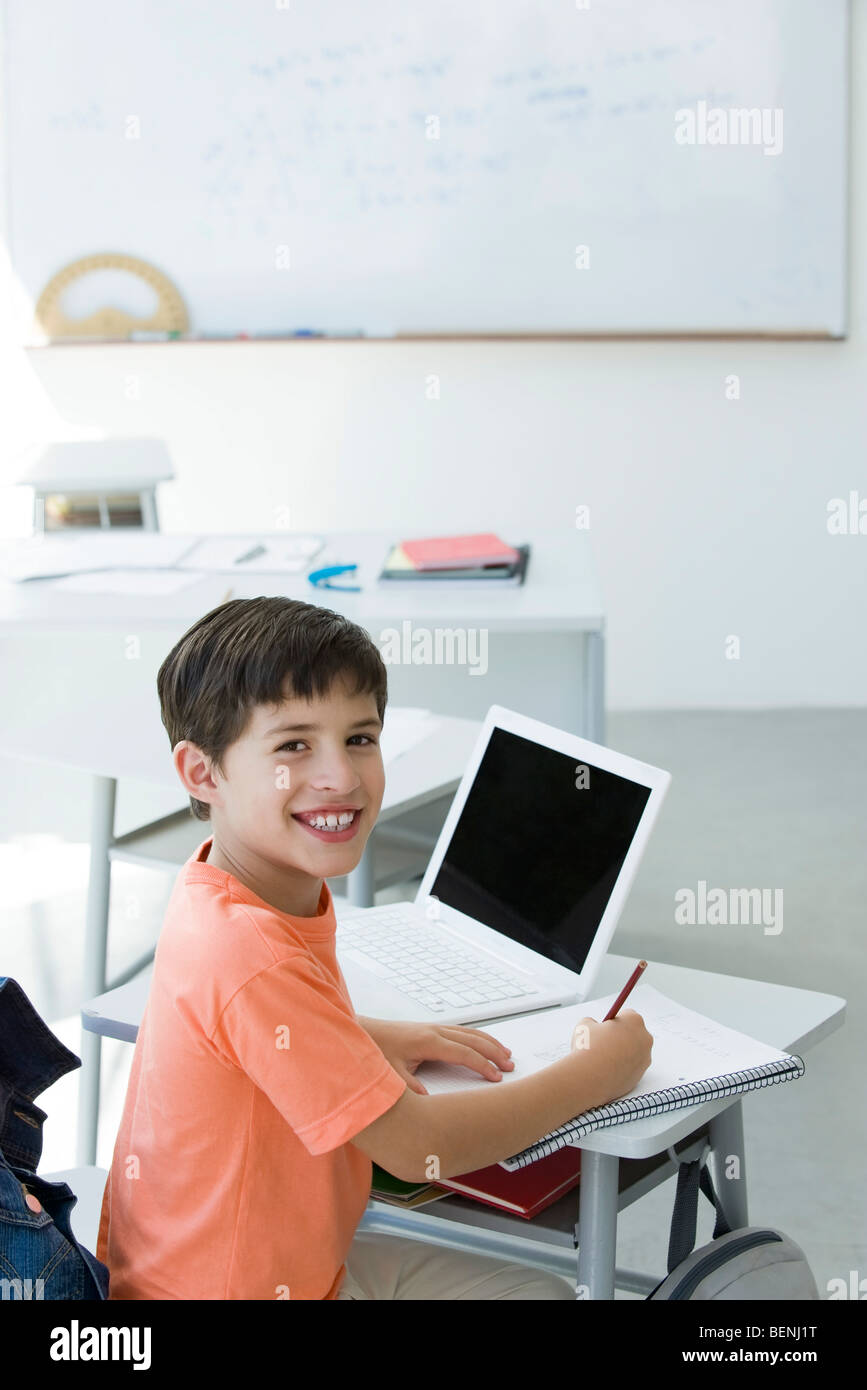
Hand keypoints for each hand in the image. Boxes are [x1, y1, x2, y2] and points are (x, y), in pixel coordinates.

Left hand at [359, 1018, 514, 1094]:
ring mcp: (433, 1028)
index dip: (482, 1065)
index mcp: (428, 1042)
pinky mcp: (429, 1030)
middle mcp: (434, 1031)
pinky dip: (476, 1037)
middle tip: (510, 1065)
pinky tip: (481, 1043)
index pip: (464, 1053)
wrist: (362, 1031)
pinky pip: (460, 1031)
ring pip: (469, 1033)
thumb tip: (427, 1101)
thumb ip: (409, 1088)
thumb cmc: (374, 1050)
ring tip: (505, 1053)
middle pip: (472, 1040)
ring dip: (488, 1042)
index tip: (497, 1077)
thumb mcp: (390, 1075)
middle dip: (493, 1052)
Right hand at [573, 1008, 652, 1098]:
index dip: (613, 1021)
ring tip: (603, 1059)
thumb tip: (595, 1029)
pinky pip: (631, 1068)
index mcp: (634, 1020)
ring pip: (633, 1052)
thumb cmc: (588, 1047)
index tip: (604, 1028)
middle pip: (633, 1033)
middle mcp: (645, 1038)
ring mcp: (645, 1058)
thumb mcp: (585, 1025)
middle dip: (621, 1037)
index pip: (627, 1015)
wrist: (590, 1078)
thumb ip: (593, 1023)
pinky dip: (621, 1068)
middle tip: (603, 1043)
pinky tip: (607, 1071)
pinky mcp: (641, 1076)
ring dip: (621, 1053)